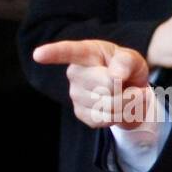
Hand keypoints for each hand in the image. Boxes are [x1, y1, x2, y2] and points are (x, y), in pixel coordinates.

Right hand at [34, 39, 161, 142]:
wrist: (131, 92)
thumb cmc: (127, 69)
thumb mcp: (132, 59)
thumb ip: (126, 62)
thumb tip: (115, 76)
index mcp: (85, 53)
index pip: (67, 51)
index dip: (52, 53)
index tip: (38, 55)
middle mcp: (75, 73)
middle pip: (106, 87)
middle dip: (127, 90)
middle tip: (132, 86)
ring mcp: (75, 95)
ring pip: (108, 106)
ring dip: (127, 104)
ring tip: (128, 95)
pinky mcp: (81, 113)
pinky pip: (105, 120)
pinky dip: (121, 116)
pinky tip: (120, 107)